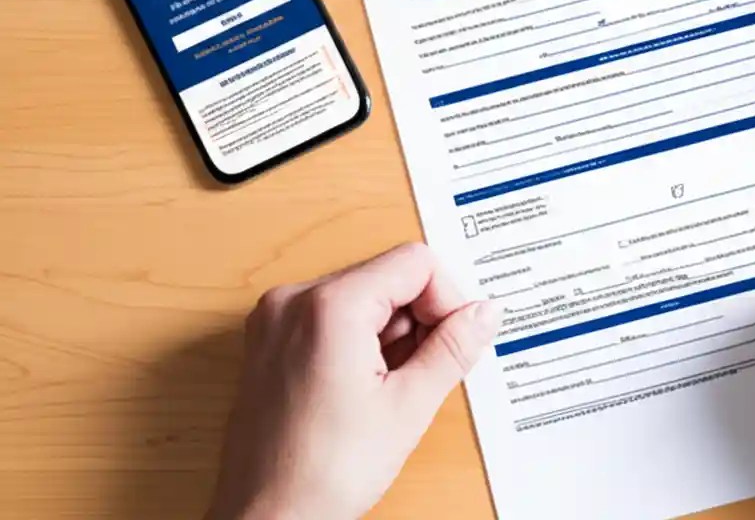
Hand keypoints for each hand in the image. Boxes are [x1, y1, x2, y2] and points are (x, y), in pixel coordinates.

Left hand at [206, 243, 499, 519]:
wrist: (268, 518)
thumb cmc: (323, 473)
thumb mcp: (409, 406)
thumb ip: (454, 348)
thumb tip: (484, 312)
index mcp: (329, 306)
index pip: (414, 263)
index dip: (447, 300)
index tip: (453, 342)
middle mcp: (294, 300)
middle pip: (386, 276)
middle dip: (419, 319)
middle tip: (424, 373)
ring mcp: (276, 320)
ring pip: (362, 297)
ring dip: (392, 334)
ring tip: (391, 390)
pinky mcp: (270, 341)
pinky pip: (332, 318)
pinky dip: (361, 342)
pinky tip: (367, 389)